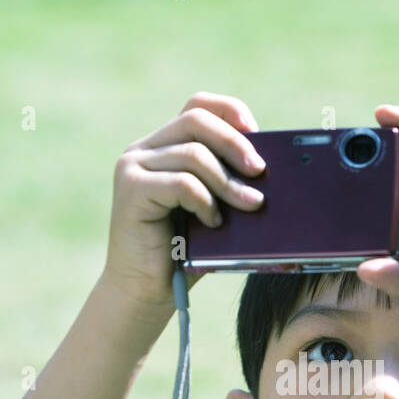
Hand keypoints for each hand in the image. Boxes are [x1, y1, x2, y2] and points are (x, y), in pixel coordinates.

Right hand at [103, 91, 267, 311]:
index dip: (229, 111)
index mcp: (163, 146)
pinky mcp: (131, 190)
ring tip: (248, 206)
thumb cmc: (184, 253)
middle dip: (235, 144)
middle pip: (196, 121)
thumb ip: (226, 181)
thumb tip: (267, 169)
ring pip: (193, 154)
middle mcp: (143, 150)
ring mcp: (133, 167)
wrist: (146, 292)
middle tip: (260, 171)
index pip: (197, 106)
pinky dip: (205, 201)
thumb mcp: (212, 208)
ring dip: (228, 182)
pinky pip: (182, 183)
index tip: (256, 132)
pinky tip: (213, 222)